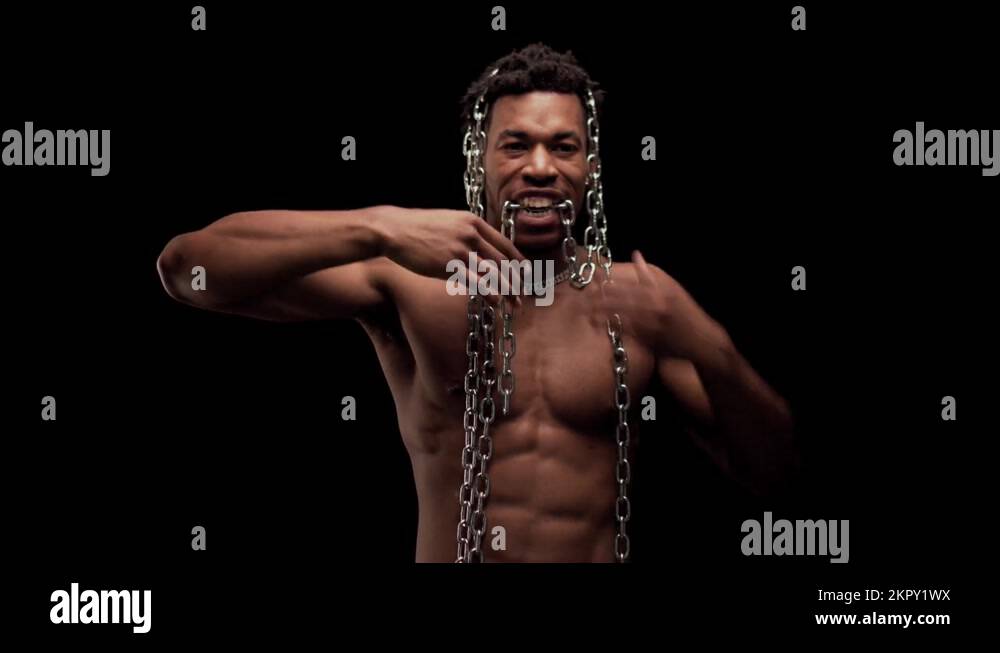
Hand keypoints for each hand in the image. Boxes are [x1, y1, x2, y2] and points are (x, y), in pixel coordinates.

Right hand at [376, 207, 525, 303]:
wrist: (394, 229)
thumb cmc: (416, 228)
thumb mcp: (447, 221)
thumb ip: (465, 232)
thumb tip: (477, 247)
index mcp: (473, 222)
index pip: (504, 243)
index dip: (518, 260)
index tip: (525, 273)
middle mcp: (471, 234)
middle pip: (503, 261)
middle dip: (516, 280)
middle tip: (523, 295)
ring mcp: (461, 249)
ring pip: (494, 273)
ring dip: (508, 291)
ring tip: (515, 304)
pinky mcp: (449, 265)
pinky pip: (477, 282)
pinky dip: (491, 294)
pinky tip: (497, 303)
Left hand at [599, 251, 730, 361]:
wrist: (704, 340)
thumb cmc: (685, 312)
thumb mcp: (672, 288)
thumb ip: (650, 274)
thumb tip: (636, 254)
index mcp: (660, 287)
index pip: (627, 279)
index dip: (606, 279)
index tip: (588, 277)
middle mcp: (657, 301)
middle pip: (621, 297)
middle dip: (600, 298)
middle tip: (581, 298)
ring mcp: (654, 320)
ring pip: (623, 315)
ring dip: (603, 315)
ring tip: (586, 314)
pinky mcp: (653, 337)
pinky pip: (631, 332)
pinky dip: (615, 329)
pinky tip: (602, 328)